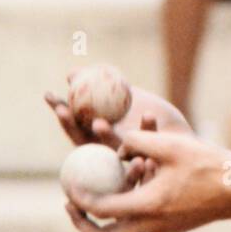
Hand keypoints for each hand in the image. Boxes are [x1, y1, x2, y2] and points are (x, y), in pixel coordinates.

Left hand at [44, 83, 193, 231]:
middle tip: (69, 203)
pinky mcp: (169, 227)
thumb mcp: (171, 144)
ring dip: (109, 208)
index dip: (80, 198)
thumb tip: (115, 146)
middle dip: (82, 224)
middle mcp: (152, 225)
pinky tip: (134, 178)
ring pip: (123, 227)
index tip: (68, 185)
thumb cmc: (208, 164)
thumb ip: (136, 141)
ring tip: (101, 181)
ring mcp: (161, 230)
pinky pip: (141, 218)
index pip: (102, 209)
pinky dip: (131, 203)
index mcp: (150, 206)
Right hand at [45, 81, 190, 148]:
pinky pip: (148, 142)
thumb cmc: (149, 114)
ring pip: (113, 148)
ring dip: (105, 134)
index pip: (74, 124)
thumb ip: (99, 85)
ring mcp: (127, 158)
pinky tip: (147, 114)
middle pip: (84, 141)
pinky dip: (147, 128)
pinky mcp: (151, 158)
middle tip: (62, 108)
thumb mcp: (124, 95)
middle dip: (70, 125)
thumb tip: (71, 73)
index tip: (49, 95)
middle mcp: (108, 152)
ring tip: (99, 122)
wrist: (181, 134)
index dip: (60, 111)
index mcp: (100, 137)